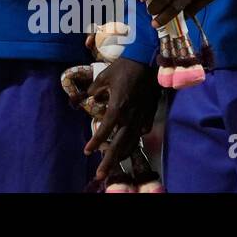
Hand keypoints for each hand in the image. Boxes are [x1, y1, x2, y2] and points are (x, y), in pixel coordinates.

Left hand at [84, 58, 159, 178]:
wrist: (147, 61)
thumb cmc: (123, 67)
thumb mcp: (103, 77)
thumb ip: (94, 91)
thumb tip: (87, 99)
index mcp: (117, 109)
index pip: (104, 131)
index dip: (94, 143)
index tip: (87, 152)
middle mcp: (129, 117)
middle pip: (119, 145)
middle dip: (109, 162)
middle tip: (100, 175)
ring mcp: (141, 117)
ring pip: (131, 142)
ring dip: (121, 155)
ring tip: (112, 165)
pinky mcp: (150, 114)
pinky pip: (140, 132)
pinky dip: (133, 141)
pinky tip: (129, 145)